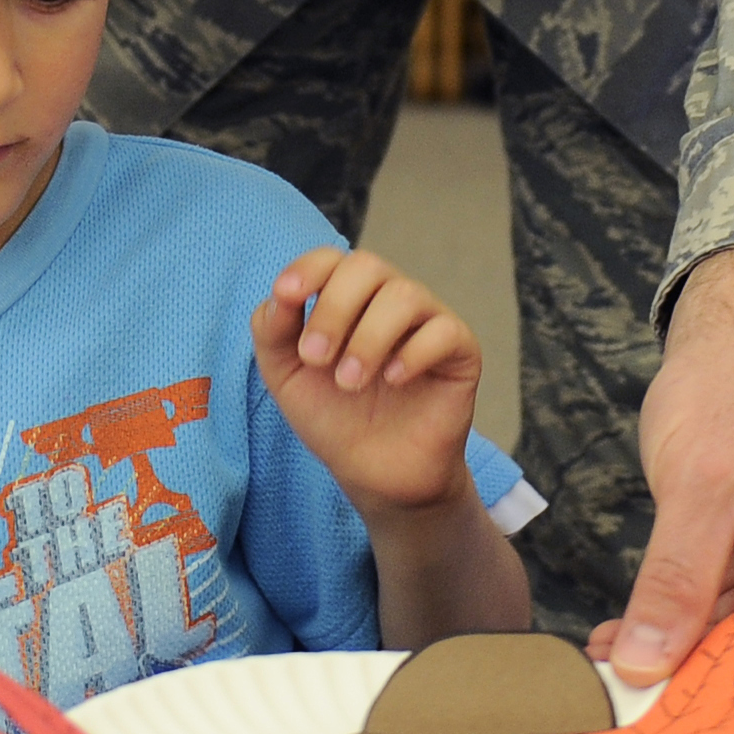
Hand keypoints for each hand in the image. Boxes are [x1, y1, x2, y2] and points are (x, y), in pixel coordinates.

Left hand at [252, 246, 481, 515]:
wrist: (376, 474)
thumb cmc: (333, 417)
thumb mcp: (286, 376)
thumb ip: (272, 332)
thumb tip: (279, 296)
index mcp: (347, 296)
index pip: (332, 258)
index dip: (308, 268)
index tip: (287, 295)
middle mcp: (388, 298)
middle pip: (367, 266)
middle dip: (334, 308)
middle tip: (314, 359)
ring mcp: (428, 320)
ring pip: (405, 295)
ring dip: (368, 337)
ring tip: (349, 382)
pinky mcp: (460, 350)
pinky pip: (443, 331)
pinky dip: (413, 353)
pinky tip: (393, 381)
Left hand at [594, 248, 733, 686]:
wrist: (725, 352)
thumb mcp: (700, 484)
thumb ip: (678, 578)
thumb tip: (646, 665)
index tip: (672, 713)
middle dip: (700, 682)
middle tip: (627, 700)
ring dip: (674, 665)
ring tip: (607, 671)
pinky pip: (717, 630)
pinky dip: (667, 637)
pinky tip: (613, 645)